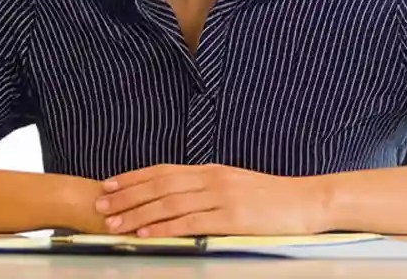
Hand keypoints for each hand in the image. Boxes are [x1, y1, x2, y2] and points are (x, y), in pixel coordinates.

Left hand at [93, 164, 332, 237]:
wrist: (307, 202)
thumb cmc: (272, 199)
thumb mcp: (235, 186)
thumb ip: (208, 189)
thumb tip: (180, 197)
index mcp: (210, 171)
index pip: (162, 171)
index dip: (133, 178)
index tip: (109, 185)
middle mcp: (211, 180)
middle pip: (158, 185)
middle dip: (126, 197)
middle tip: (99, 206)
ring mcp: (220, 198)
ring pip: (168, 204)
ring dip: (137, 215)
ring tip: (113, 225)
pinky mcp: (231, 218)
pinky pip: (190, 223)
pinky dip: (164, 229)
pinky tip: (145, 236)